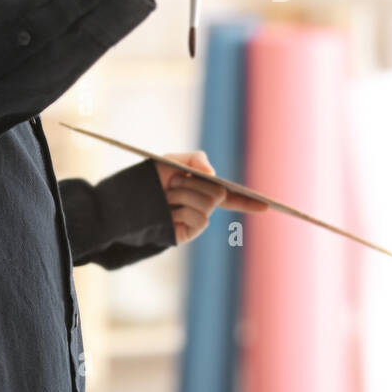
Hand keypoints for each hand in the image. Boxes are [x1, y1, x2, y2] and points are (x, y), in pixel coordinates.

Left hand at [153, 150, 269, 244]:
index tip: (268, 205)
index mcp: (202, 189)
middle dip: (195, 183)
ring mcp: (195, 220)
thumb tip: (214, 175)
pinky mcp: (187, 232)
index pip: (231, 196)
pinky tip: (169, 210)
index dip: (249, 201)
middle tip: (172, 181)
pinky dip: (183, 209)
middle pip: (219, 193)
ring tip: (166, 194)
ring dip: (185, 193)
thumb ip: (195, 159)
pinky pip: (200, 218)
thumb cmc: (147, 179)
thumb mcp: (171, 160)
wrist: (123, 201)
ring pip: (209, 204)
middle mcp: (202, 205)